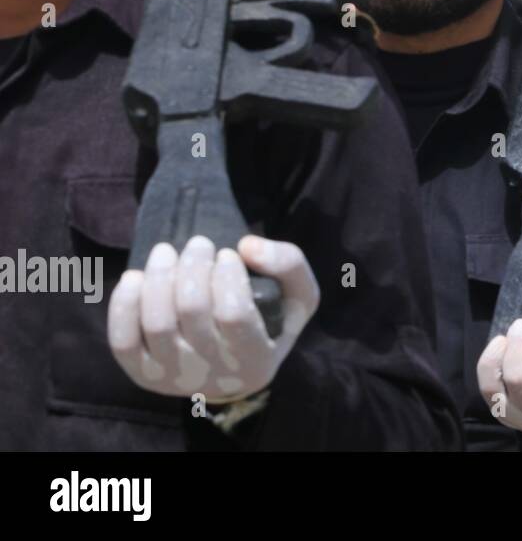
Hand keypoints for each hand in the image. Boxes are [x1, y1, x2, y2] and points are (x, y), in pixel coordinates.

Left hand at [108, 235, 317, 404]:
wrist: (236, 372)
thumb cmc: (270, 324)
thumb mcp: (297, 295)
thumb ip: (288, 264)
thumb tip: (247, 246)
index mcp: (255, 359)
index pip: (234, 313)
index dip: (227, 276)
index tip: (229, 254)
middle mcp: (212, 373)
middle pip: (192, 310)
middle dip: (193, 265)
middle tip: (200, 243)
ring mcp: (173, 377)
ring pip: (157, 322)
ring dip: (159, 276)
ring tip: (166, 251)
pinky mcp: (142, 374)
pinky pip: (122, 341)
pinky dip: (123, 305)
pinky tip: (135, 277)